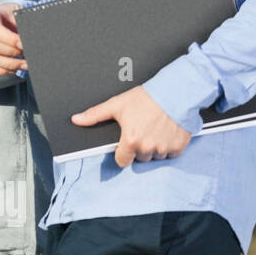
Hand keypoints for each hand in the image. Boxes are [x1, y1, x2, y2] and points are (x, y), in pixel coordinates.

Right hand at [0, 3, 24, 74]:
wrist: (2, 18)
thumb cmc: (12, 16)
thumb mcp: (18, 14)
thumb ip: (23, 26)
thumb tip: (30, 41)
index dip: (10, 40)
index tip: (25, 46)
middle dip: (13, 53)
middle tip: (29, 55)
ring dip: (10, 65)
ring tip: (25, 65)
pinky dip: (2, 71)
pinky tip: (14, 69)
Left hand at [71, 85, 191, 167]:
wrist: (175, 92)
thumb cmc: (146, 98)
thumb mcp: (117, 104)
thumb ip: (95, 115)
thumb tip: (76, 120)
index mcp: (131, 140)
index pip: (122, 161)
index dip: (122, 153)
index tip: (125, 145)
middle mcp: (148, 147)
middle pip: (139, 158)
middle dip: (139, 148)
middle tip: (141, 130)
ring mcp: (164, 148)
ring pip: (155, 156)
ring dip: (154, 148)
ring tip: (153, 129)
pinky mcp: (179, 147)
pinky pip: (171, 154)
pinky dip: (168, 146)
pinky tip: (165, 132)